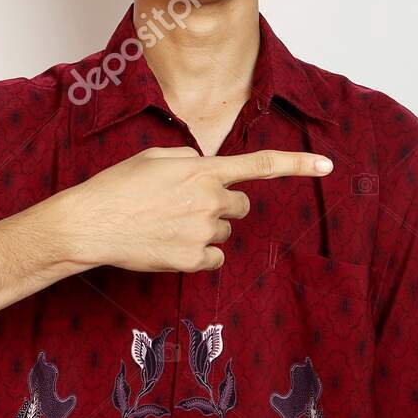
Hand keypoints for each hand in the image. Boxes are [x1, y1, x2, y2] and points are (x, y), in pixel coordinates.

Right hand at [48, 146, 332, 272]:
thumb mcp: (153, 157)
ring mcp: (203, 232)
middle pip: (241, 206)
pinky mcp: (193, 260)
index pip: (260, 165)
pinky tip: (169, 245)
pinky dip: (199, 254)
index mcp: (202, 169)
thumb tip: (203, 168)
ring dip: (204, 230)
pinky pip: (214, 258)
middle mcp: (210, 199)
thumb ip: (188, 159)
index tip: (327, 165)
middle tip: (186, 207)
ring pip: (224, 233)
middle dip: (222, 206)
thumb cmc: (116, 187)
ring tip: (166, 226)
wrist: (90, 224)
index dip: (298, 164)